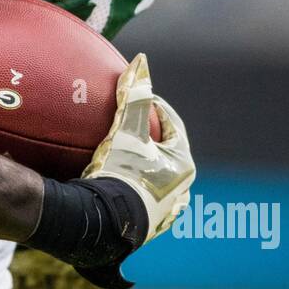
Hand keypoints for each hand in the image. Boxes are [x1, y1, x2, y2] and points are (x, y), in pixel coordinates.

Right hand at [84, 53, 194, 246]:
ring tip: (125, 157)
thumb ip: (134, 96)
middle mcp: (180, 189)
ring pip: (159, 180)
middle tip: (129, 126)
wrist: (105, 224)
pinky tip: (124, 189)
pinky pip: (146, 202)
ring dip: (146, 167)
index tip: (138, 99)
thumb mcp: (126, 131)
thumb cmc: (120, 173)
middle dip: (151, 138)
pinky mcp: (149, 227)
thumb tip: (141, 61)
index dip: (155, 109)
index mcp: (183, 164)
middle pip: (168, 153)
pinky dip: (137, 190)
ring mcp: (166, 210)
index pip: (173, 127)